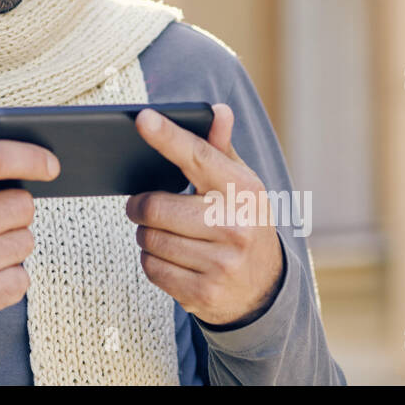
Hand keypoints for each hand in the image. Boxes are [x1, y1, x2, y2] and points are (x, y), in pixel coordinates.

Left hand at [124, 103, 283, 326]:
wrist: (264, 288)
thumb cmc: (242, 222)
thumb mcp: (240, 186)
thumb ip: (220, 149)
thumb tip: (218, 111)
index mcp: (243, 191)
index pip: (198, 157)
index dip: (167, 137)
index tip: (143, 118)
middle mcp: (236, 227)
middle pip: (155, 207)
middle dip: (140, 206)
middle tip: (144, 206)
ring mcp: (221, 264)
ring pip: (149, 239)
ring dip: (146, 234)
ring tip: (164, 233)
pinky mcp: (203, 293)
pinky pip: (152, 268)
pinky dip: (152, 261)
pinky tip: (171, 258)